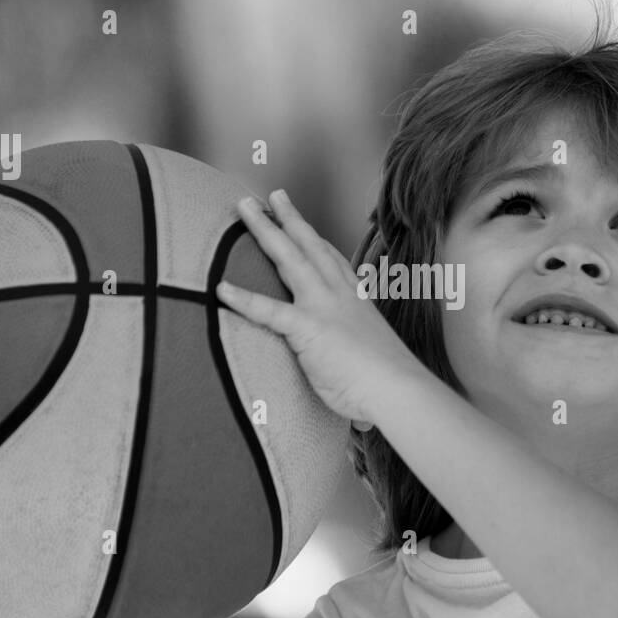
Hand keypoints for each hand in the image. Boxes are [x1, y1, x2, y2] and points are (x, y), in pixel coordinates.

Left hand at [215, 189, 422, 429]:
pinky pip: (268, 310)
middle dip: (289, 219)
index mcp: (357, 303)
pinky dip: (243, 299)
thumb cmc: (388, 391)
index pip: (335, 264)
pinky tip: (220, 289)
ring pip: (289, 258)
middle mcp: (341, 296)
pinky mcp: (307, 328)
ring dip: (265, 230)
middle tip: (274, 196)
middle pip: (310, 247)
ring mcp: (324, 307)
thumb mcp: (373, 376)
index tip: (308, 228)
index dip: (319, 243)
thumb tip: (363, 421)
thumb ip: (360, 388)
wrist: (397, 389)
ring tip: (244, 207)